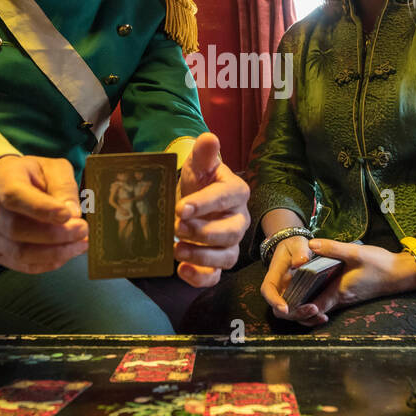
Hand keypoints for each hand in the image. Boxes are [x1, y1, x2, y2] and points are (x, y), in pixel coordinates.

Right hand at [0, 155, 87, 272]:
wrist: (10, 186)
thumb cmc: (34, 176)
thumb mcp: (54, 169)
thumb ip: (63, 187)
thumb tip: (72, 213)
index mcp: (1, 179)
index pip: (14, 196)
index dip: (42, 209)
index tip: (68, 215)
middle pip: (15, 228)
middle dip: (54, 234)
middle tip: (83, 230)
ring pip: (18, 252)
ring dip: (54, 253)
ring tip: (80, 244)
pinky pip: (21, 265)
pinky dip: (47, 263)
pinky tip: (66, 253)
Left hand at [173, 133, 249, 287]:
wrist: (193, 200)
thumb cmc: (199, 181)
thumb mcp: (198, 165)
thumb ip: (204, 154)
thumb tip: (208, 138)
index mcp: (236, 193)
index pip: (225, 198)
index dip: (205, 204)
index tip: (181, 208)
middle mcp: (238, 220)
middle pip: (231, 233)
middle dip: (205, 233)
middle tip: (178, 227)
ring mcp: (229, 244)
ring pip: (226, 257)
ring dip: (202, 256)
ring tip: (177, 249)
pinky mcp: (216, 262)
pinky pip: (215, 276)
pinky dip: (199, 277)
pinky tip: (181, 270)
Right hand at [260, 234, 313, 319]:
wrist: (298, 248)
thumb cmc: (295, 246)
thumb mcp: (297, 244)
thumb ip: (299, 252)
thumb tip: (301, 262)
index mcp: (275, 275)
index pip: (268, 290)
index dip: (273, 300)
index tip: (284, 308)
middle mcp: (280, 289)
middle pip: (279, 309)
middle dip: (294, 313)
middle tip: (312, 309)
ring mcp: (288, 296)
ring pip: (290, 314)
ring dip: (304, 318)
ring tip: (321, 315)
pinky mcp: (299, 300)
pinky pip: (301, 313)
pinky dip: (311, 318)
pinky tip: (323, 317)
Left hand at [278, 238, 415, 326]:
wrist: (400, 273)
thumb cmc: (379, 264)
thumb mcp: (355, 253)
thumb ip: (332, 249)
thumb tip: (310, 245)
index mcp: (338, 293)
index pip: (312, 308)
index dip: (297, 308)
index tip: (285, 299)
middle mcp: (339, 300)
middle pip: (313, 310)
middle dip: (297, 307)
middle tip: (283, 295)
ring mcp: (344, 299)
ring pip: (319, 306)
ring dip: (305, 302)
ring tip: (293, 289)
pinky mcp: (348, 294)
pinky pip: (327, 300)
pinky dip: (316, 296)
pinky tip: (311, 284)